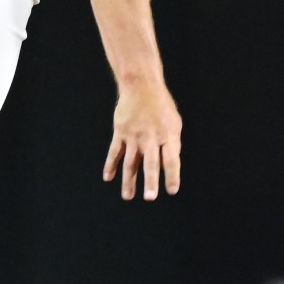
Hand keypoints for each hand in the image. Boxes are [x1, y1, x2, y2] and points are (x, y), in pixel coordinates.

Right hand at [102, 81, 182, 200]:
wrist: (141, 86)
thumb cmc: (161, 105)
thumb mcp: (175, 122)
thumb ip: (173, 143)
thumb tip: (172, 163)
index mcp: (167, 135)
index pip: (171, 160)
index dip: (172, 176)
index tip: (171, 191)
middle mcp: (150, 137)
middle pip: (150, 162)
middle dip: (150, 181)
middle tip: (150, 197)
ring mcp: (134, 135)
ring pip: (130, 161)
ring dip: (129, 180)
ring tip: (128, 196)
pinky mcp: (120, 132)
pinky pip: (114, 151)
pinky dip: (110, 164)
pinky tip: (108, 176)